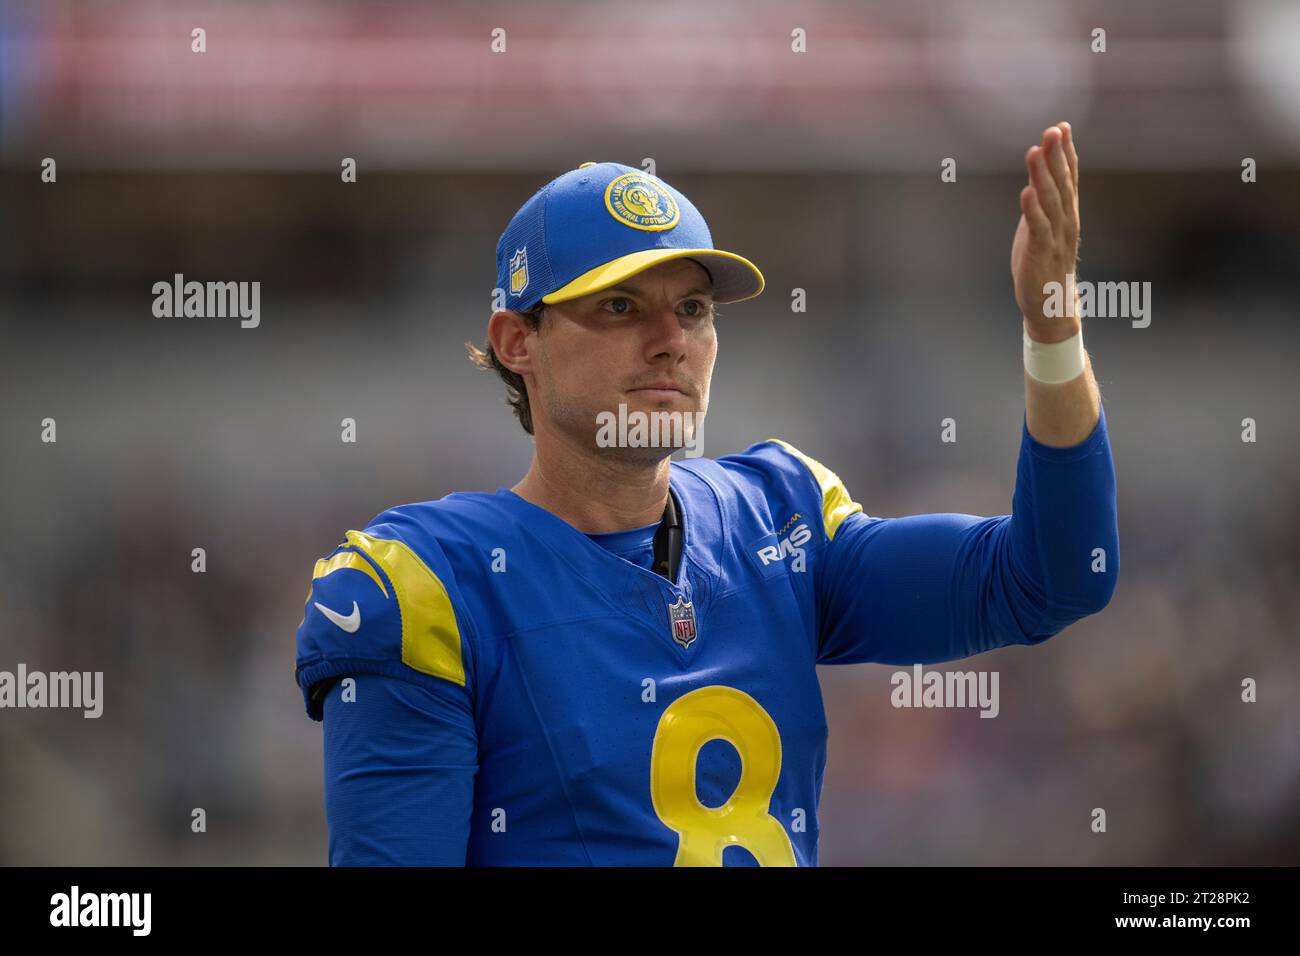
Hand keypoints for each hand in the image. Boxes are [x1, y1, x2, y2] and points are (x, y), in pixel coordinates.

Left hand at [1011, 122, 1080, 341]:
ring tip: (1036, 151)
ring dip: (1043, 175)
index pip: (1068, 177)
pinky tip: (1026, 192)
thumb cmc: (1044, 262)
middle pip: (1061, 183)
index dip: (1065, 152)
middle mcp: (1066, 221)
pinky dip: (1033, 210)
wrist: (1049, 305)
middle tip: (1053, 130)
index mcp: (1066, 213)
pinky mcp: (1041, 254)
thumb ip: (1042, 199)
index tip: (1062, 127)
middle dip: (1057, 156)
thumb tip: (1038, 172)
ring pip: (1050, 201)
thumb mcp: (1042, 224)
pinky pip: (1038, 229)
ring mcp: (1055, 237)